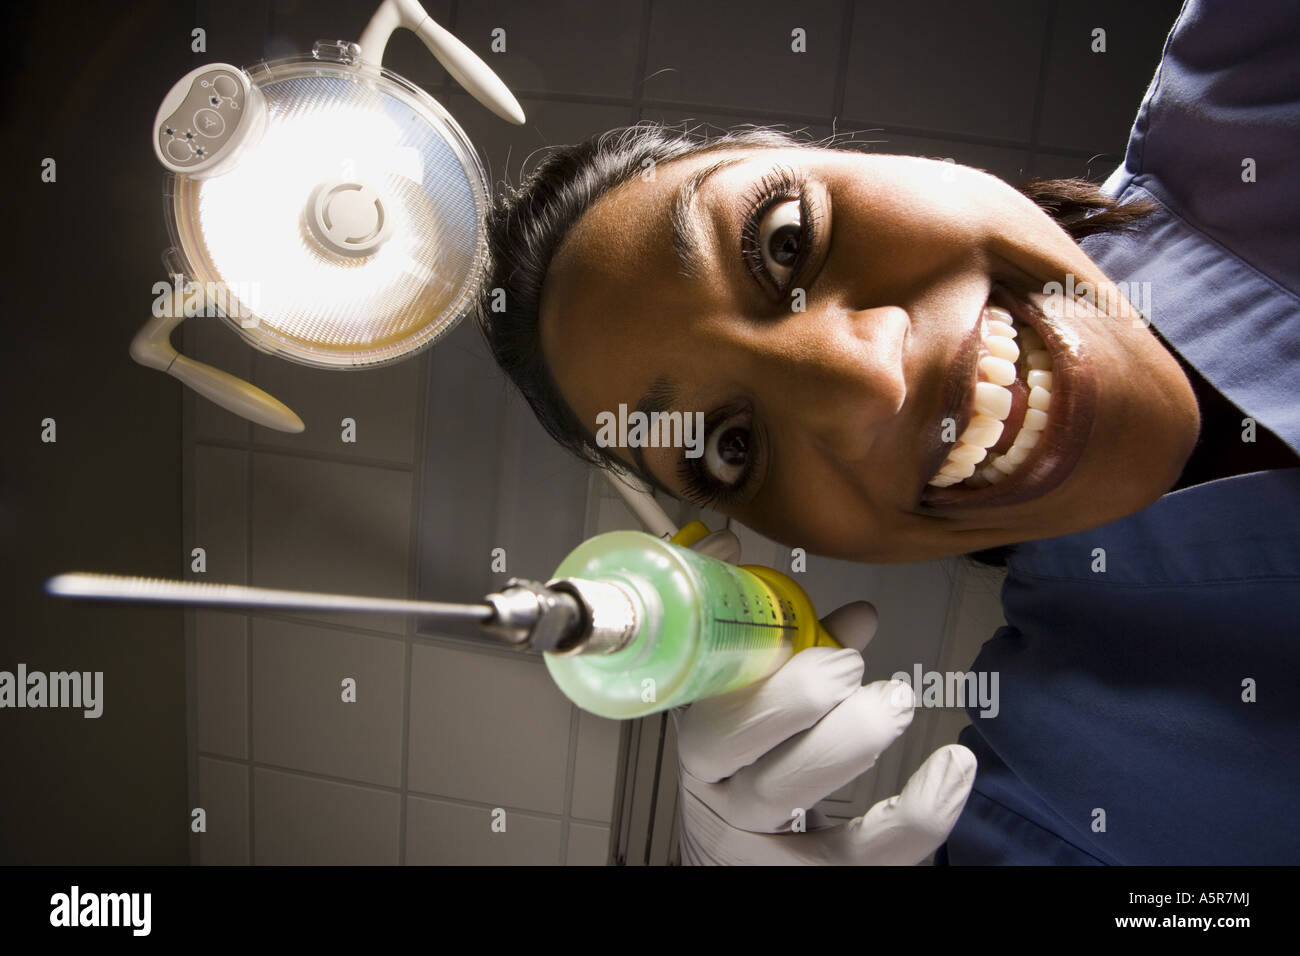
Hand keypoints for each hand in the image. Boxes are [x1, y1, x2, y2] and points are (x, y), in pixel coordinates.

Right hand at [671, 555, 975, 864]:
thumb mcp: (755, 706)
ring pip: (791, 801)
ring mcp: (760, 841)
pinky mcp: (807, 871)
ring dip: (848, 745)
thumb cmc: (743, 763)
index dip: (767, 681)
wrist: (726, 844)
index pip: (712, 719)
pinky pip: (864, 854)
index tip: (823, 648)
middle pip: (746, 756)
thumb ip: (802, 661)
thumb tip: (858, 619)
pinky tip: (952, 768)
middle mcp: (722, 797)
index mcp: (700, 742)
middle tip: (851, 668)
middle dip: (801, 703)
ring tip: (895, 703)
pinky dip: (916, 817)